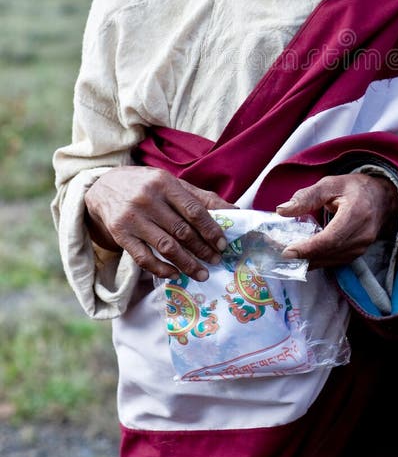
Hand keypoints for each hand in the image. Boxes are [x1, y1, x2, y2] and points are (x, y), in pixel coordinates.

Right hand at [84, 166, 231, 280]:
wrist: (103, 187)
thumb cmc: (146, 186)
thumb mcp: (171, 183)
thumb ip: (200, 197)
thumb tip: (234, 210)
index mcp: (164, 183)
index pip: (193, 210)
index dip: (211, 229)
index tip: (223, 244)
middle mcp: (147, 199)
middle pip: (181, 230)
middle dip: (202, 249)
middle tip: (216, 261)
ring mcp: (132, 218)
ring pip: (165, 246)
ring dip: (187, 263)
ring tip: (201, 273)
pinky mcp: (120, 235)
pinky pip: (143, 258)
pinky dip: (161, 269)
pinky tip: (175, 274)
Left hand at [276, 173, 397, 267]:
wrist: (382, 198)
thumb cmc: (354, 188)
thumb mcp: (330, 184)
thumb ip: (307, 196)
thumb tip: (282, 210)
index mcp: (357, 214)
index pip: (331, 238)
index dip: (309, 248)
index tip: (287, 251)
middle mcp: (363, 234)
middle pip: (330, 252)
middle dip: (303, 256)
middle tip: (279, 254)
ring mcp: (362, 247)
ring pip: (332, 260)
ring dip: (309, 261)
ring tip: (287, 257)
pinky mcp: (358, 253)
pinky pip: (336, 261)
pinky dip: (318, 261)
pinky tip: (303, 258)